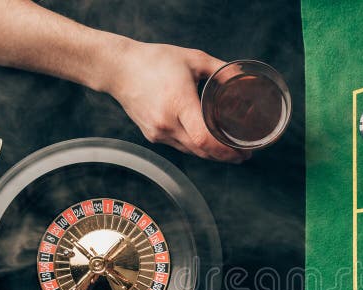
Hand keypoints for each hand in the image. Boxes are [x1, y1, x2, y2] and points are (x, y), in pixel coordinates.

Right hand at [105, 42, 248, 161]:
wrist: (118, 68)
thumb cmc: (154, 61)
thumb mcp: (193, 59)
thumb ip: (221, 69)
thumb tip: (244, 77)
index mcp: (178, 103)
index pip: (205, 138)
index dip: (226, 150)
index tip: (243, 151)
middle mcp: (167, 122)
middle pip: (202, 151)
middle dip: (225, 156)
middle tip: (244, 154)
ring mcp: (158, 132)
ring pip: (191, 152)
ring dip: (211, 155)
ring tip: (230, 151)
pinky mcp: (152, 135)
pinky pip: (179, 147)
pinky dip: (195, 147)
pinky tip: (207, 144)